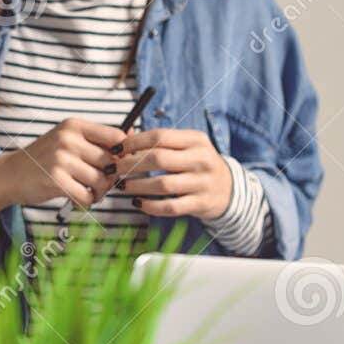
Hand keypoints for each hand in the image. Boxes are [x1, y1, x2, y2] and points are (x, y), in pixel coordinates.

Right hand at [0, 117, 124, 222]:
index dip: (123, 155)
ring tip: (87, 192)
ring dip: (98, 193)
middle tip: (100, 185)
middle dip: (110, 179)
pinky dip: (86, 202)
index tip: (115, 165)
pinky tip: (77, 199)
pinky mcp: (55, 180)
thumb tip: (134, 136)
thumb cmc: (44, 158)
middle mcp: (68, 139)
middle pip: (111, 163)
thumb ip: (97, 140)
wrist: (10, 174)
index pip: (117, 137)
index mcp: (74, 125)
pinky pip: (86, 196)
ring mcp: (61, 159)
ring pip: (101, 182)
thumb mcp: (68, 140)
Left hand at [113, 127, 232, 220]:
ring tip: (122, 185)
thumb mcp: (187, 146)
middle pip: (159, 159)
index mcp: (196, 140)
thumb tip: (124, 137)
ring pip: (163, 185)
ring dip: (137, 186)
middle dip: (130, 164)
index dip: (134, 142)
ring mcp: (202, 183)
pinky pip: (170, 206)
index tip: (117, 148)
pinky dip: (150, 206)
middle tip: (114, 168)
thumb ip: (160, 141)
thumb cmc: (198, 164)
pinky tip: (138, 203)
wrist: (229, 189)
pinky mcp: (201, 203)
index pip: (160, 136)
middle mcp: (201, 159)